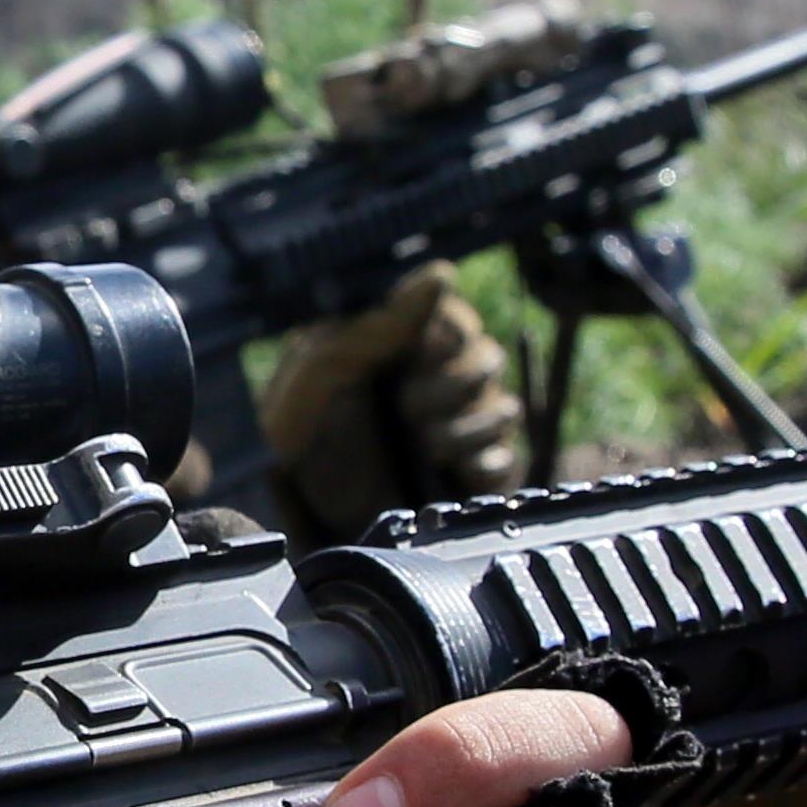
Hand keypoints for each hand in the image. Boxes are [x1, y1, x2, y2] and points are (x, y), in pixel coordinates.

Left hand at [252, 264, 533, 542]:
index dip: (445, 333)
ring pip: (504, 404)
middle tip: (407, 409)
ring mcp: (451, 429)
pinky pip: (508, 455)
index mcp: (390, 345)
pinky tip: (451, 470)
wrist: (306, 533)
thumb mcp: (323, 373)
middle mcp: (426, 381)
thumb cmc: (298, 444)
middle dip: (451, 384)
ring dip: (467, 427)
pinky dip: (483, 462)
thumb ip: (379, 321)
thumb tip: (441, 273)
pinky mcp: (467, 475)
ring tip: (426, 448)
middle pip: (486, 355)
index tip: (421, 353)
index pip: (451, 314)